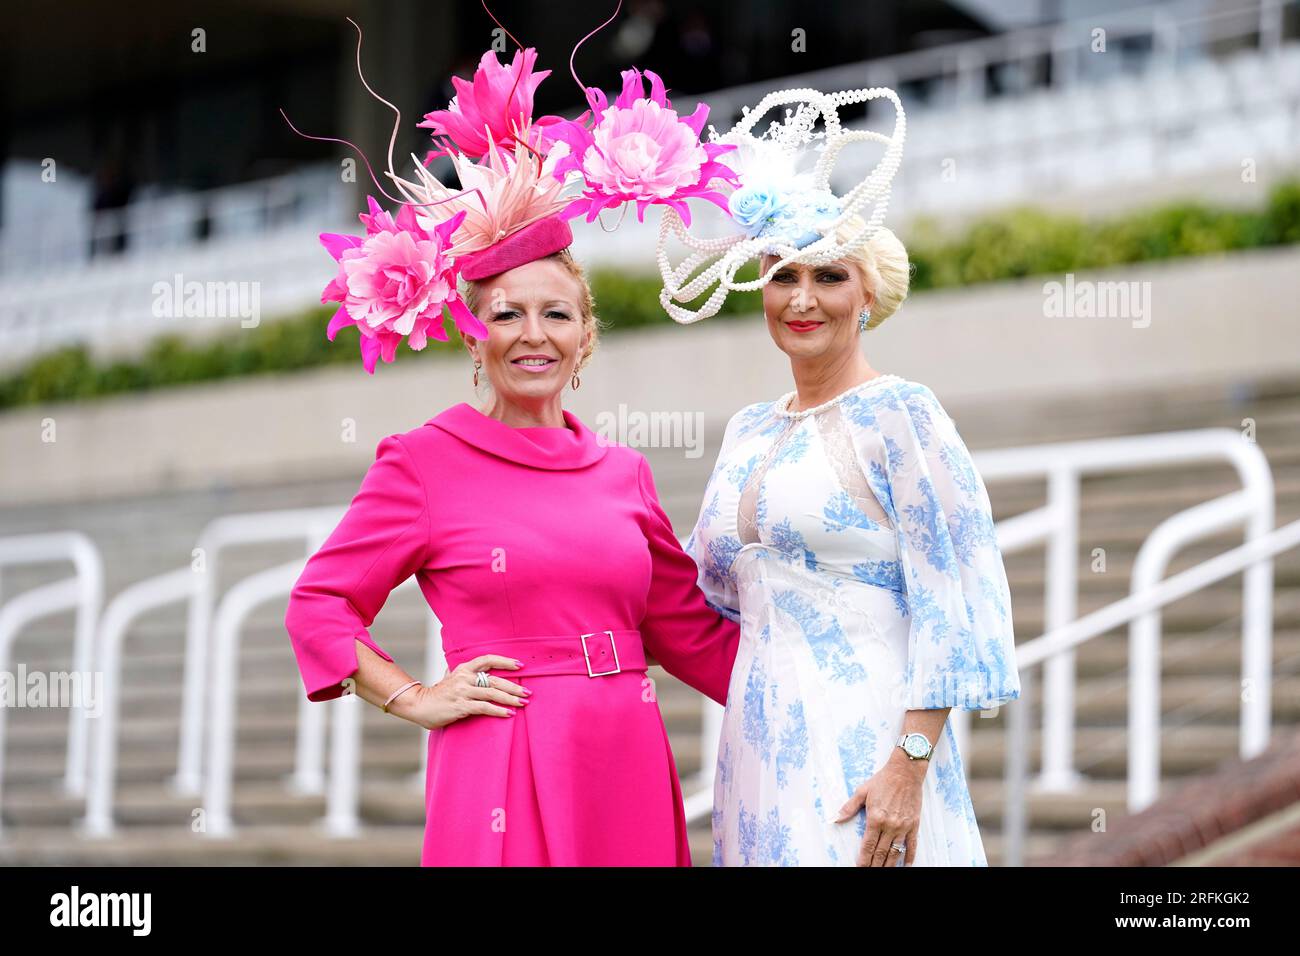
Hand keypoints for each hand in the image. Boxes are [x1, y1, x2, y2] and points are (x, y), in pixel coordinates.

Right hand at [395, 655, 530, 729]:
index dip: (505, 661)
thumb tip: (454, 667)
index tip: (520, 665)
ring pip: (492, 693)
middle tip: (528, 692)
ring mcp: (463, 692)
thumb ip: (455, 672)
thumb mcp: (447, 678)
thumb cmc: (436, 694)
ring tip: (523, 703)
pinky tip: (508, 714)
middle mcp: (464, 678)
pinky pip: (484, 707)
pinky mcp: (461, 706)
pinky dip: (498, 710)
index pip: (487, 660)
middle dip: (514, 686)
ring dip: (510, 699)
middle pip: (495, 679)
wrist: (419, 706)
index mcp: (463, 669)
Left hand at [834, 751, 923, 866]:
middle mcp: (890, 825)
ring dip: (889, 865)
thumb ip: (848, 808)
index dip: (863, 859)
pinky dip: (909, 857)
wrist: (905, 772)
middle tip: (870, 872)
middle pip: (881, 852)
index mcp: (875, 818)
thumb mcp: (862, 792)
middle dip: (874, 865)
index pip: (868, 845)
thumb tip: (834, 819)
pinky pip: (912, 845)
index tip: (860, 866)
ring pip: (895, 852)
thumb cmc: (883, 780)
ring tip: (883, 871)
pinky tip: (906, 866)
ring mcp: (903, 826)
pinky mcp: (914, 825)